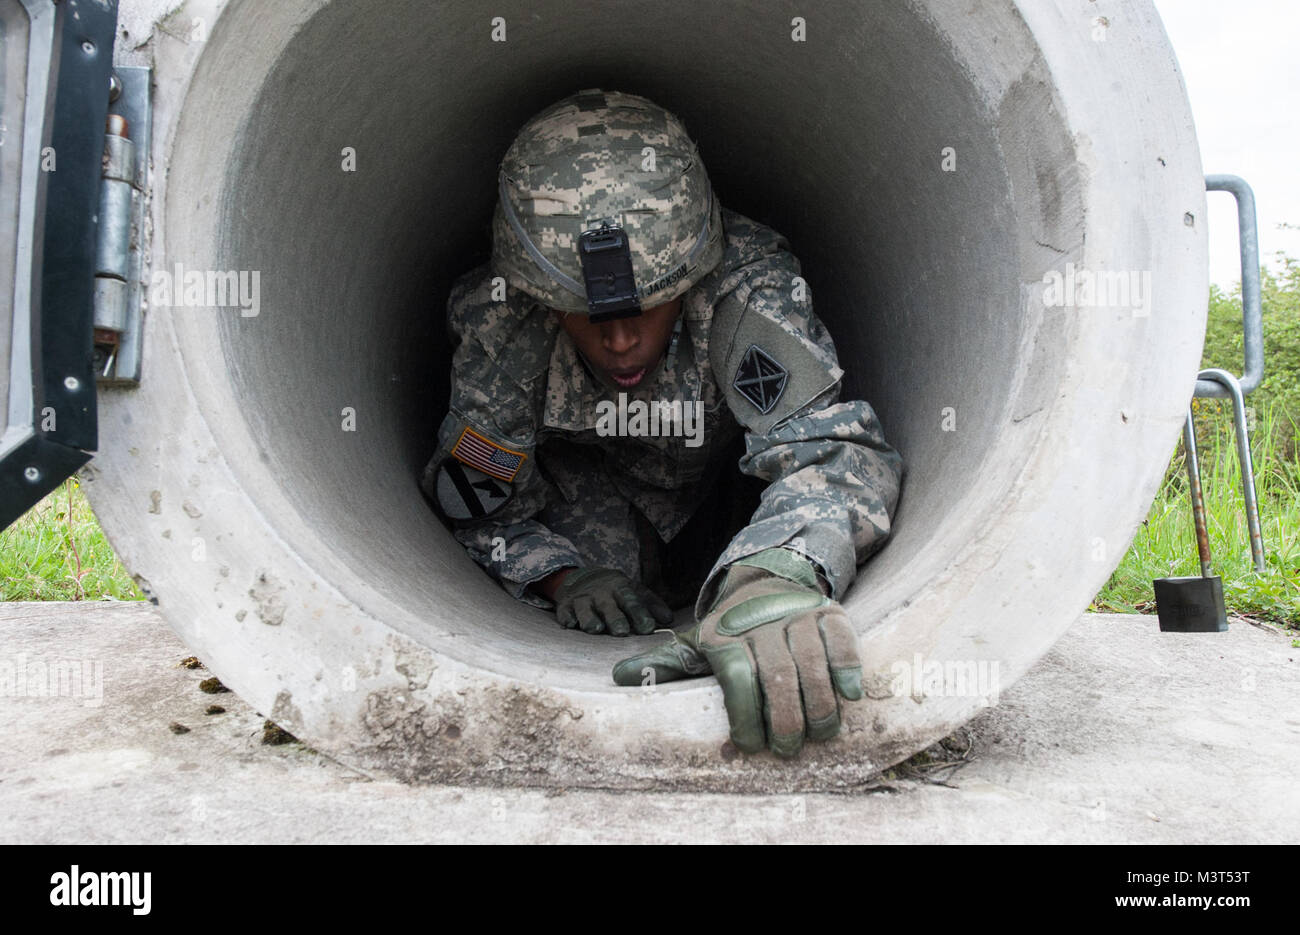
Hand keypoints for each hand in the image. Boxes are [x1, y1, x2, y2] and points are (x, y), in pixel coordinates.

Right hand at [554, 567, 674, 635]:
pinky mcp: (566, 606)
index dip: (640, 614)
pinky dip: (566, 618)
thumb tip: (668, 620)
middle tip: (623, 632)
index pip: (632, 601)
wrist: (583, 578)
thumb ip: (651, 605)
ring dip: (590, 619)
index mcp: (621, 589)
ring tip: (595, 629)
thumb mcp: (634, 591)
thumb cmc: (615, 591)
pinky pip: (564, 612)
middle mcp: (601, 594)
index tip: (648, 628)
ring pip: (585, 610)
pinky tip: (569, 624)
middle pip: (609, 607)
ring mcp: (582, 599)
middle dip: (615, 619)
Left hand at [612, 548, 861, 756]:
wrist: (768, 577)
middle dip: (785, 721)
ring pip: (811, 663)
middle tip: (788, 749)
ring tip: (820, 735)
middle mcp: (762, 622)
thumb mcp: (697, 641)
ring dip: (819, 706)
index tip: (749, 746)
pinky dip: (847, 669)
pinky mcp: (829, 612)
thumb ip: (665, 664)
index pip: (737, 679)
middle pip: (777, 676)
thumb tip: (618, 677)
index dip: (745, 716)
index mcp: (727, 635)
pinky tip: (849, 696)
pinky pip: (842, 641)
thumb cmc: (731, 626)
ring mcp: (798, 615)